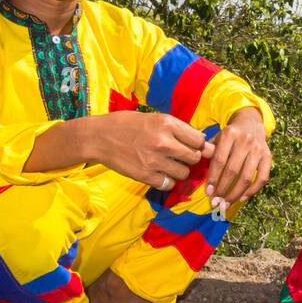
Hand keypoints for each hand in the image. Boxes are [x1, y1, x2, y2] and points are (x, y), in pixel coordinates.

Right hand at [91, 111, 214, 188]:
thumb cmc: (127, 124)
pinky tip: (158, 173)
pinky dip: (166, 181)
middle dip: (190, 158)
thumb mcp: (154, 118)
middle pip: (195, 157)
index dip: (199, 144)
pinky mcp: (146, 175)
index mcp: (167, 123)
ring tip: (167, 164)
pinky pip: (169, 184)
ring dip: (179, 170)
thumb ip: (178, 130)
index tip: (193, 146)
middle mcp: (164, 142)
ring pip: (184, 173)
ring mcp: (155, 160)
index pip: (199, 140)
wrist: (98, 137)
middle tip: (179, 155)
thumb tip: (203, 143)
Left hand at [205, 107, 272, 206]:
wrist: (251, 123)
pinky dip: (252, 191)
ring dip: (235, 194)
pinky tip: (242, 199)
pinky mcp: (268, 156)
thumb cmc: (230, 135)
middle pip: (232, 171)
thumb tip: (195, 162)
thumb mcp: (218, 136)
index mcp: (230, 134)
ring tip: (226, 204)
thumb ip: (208, 149)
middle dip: (222, 189)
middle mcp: (245, 140)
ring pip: (247, 177)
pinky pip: (262, 178)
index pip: (219, 160)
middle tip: (215, 203)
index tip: (208, 192)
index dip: (213, 178)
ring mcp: (258, 149)